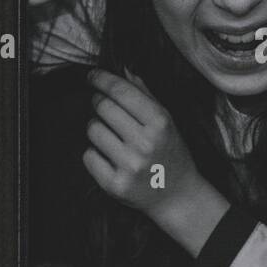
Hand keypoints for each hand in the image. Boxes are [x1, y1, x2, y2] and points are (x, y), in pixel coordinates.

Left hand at [83, 67, 202, 214]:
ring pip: (93, 130)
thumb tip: (124, 70)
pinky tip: (110, 157)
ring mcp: (128, 165)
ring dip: (97, 129)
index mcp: (160, 123)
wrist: (178, 196)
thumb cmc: (171, 153)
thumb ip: (146, 95)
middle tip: (104, 107)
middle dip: (99, 103)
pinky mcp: (114, 185)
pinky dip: (95, 154)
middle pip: (103, 108)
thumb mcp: (167, 122)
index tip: (92, 76)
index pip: (122, 92)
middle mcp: (144, 143)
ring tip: (112, 136)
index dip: (102, 79)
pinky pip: (88, 156)